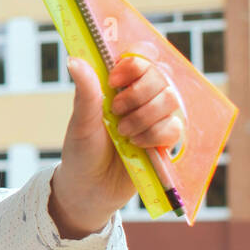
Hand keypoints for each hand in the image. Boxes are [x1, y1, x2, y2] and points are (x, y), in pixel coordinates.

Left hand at [49, 40, 184, 237]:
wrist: (91, 189)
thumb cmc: (82, 152)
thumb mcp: (81, 122)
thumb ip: (85, 92)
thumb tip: (74, 60)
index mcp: (119, 88)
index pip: (140, 60)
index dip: (133, 66)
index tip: (113, 81)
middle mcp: (140, 98)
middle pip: (160, 76)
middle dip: (138, 95)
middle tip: (116, 112)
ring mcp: (154, 118)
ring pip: (170, 100)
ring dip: (145, 117)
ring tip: (123, 133)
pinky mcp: (165, 140)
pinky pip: (175, 127)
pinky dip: (155, 135)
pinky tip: (136, 145)